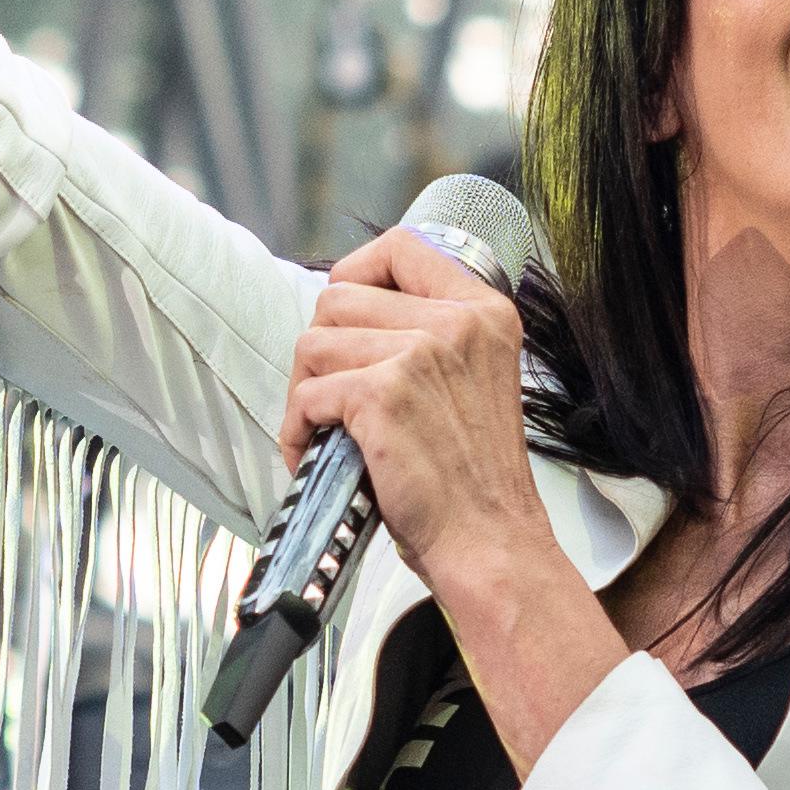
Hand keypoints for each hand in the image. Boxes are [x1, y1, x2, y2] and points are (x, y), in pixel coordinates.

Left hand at [280, 225, 555, 591]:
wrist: (491, 541)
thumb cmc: (471, 478)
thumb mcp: (471, 381)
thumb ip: (428, 337)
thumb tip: (347, 317)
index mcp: (483, 311)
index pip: (400, 248)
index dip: (354, 274)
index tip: (342, 318)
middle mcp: (456, 322)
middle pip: (338, 297)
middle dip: (319, 350)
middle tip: (328, 398)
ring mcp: (421, 353)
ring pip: (313, 343)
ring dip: (303, 392)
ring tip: (324, 433)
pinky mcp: (384, 394)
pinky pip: (306, 394)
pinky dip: (297, 430)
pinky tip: (316, 455)